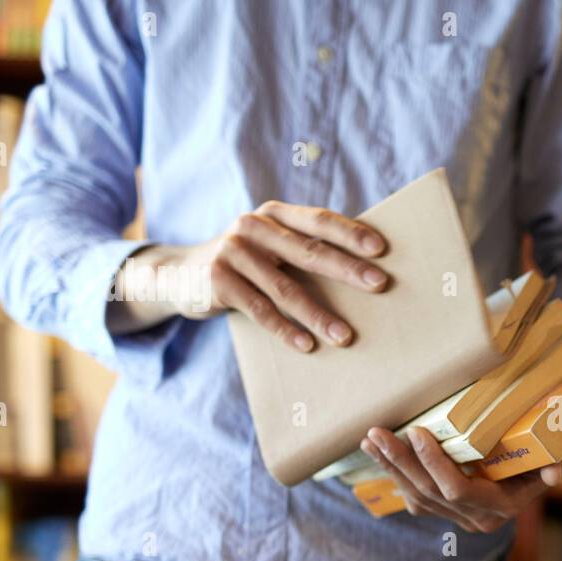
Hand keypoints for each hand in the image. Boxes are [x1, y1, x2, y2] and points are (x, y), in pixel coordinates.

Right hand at [110, 201, 388, 350]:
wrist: (179, 274)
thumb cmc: (245, 263)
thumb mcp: (270, 246)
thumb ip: (302, 247)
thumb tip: (365, 266)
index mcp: (274, 214)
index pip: (318, 221)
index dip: (350, 232)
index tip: (382, 249)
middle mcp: (254, 227)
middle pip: (309, 251)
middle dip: (348, 269)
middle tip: (380, 285)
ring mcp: (234, 252)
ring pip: (285, 288)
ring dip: (318, 314)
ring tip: (345, 336)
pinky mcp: (219, 280)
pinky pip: (260, 310)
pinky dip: (285, 329)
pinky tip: (307, 346)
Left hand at [358, 428, 561, 532]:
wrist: (552, 458)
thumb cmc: (558, 445)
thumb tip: (554, 472)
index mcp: (503, 506)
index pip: (460, 490)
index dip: (435, 464)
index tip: (417, 432)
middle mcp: (479, 519)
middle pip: (430, 493)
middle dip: (400, 462)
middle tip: (377, 433)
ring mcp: (461, 517)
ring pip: (417, 496)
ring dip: (391, 467)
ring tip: (370, 440)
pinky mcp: (447, 510)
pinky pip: (416, 497)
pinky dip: (396, 474)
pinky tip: (379, 455)